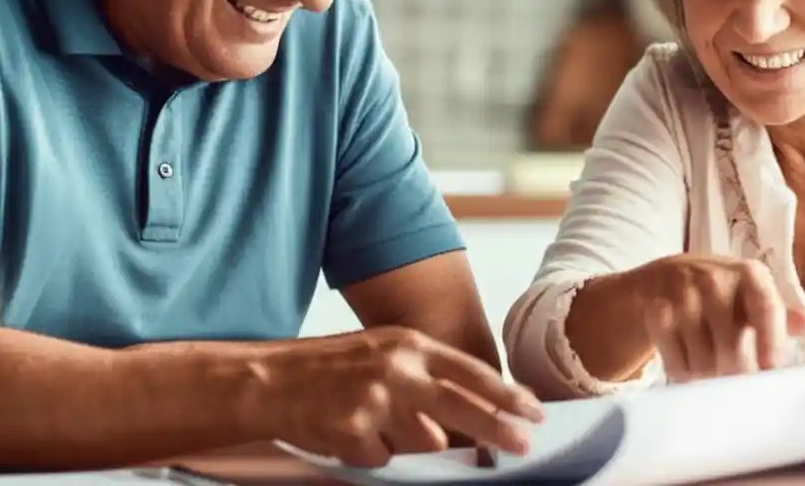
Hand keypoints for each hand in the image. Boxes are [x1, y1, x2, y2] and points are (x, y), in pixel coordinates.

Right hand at [257, 327, 543, 467]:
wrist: (270, 379)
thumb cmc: (332, 367)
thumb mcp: (384, 353)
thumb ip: (427, 374)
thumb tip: (475, 405)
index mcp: (409, 345)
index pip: (471, 371)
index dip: (506, 394)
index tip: (533, 411)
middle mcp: (397, 369)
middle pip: (463, 406)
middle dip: (498, 429)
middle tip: (524, 445)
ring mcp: (375, 401)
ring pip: (425, 443)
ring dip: (411, 444)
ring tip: (377, 424)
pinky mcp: (354, 432)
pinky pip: (385, 460)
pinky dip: (372, 455)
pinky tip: (351, 434)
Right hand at [631, 255, 804, 382]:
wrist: (662, 279)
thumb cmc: (719, 292)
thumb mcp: (751, 293)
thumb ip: (778, 313)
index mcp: (749, 274)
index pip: (766, 308)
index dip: (771, 341)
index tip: (771, 369)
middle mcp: (714, 279)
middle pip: (733, 344)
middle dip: (737, 371)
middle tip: (738, 380)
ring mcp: (682, 295)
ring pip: (704, 360)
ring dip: (709, 374)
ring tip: (711, 365)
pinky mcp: (657, 313)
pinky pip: (676, 362)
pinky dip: (685, 373)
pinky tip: (689, 364)